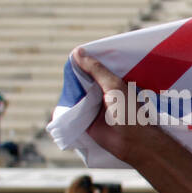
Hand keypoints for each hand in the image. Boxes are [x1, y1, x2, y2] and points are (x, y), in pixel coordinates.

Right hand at [69, 47, 143, 163]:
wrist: (132, 141)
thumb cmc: (128, 111)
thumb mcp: (113, 85)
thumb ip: (96, 70)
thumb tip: (77, 51)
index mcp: (112, 83)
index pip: (95, 69)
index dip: (85, 62)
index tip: (72, 52)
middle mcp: (103, 93)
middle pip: (83, 81)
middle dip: (75, 75)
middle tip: (61, 66)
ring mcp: (94, 107)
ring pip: (77, 94)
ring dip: (70, 90)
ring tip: (61, 80)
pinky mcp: (86, 120)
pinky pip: (73, 110)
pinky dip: (67, 105)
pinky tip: (59, 97)